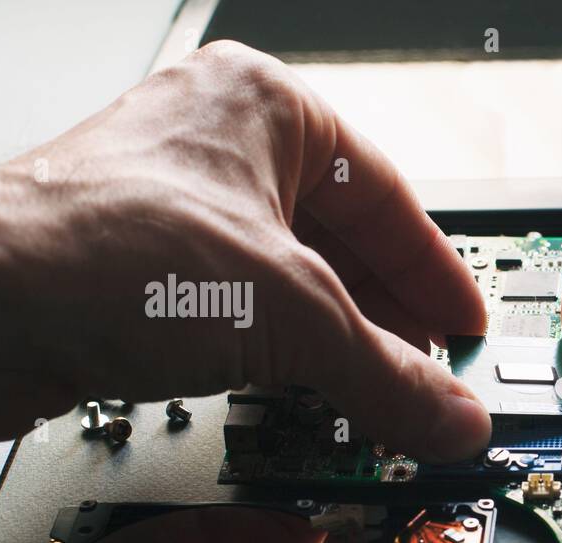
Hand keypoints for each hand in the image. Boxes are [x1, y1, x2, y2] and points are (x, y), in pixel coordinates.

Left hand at [0, 40, 489, 460]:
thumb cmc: (95, 253)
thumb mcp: (291, 313)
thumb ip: (390, 373)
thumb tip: (453, 415)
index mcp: (264, 108)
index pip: (388, 198)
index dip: (437, 273)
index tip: (467, 327)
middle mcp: (220, 151)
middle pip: (343, 246)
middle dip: (392, 322)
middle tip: (434, 375)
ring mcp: (177, 212)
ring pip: (293, 285)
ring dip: (341, 348)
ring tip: (383, 396)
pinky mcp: (142, 277)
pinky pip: (244, 316)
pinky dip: (286, 359)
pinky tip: (310, 394)